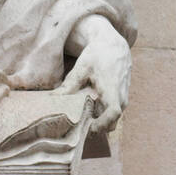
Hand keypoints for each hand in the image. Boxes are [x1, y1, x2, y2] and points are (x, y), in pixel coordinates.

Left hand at [59, 17, 131, 133]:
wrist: (114, 46)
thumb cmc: (97, 55)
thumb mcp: (82, 68)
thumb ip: (69, 85)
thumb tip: (51, 98)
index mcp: (113, 89)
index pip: (113, 113)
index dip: (102, 123)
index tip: (89, 127)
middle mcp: (121, 96)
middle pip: (113, 122)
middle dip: (98, 128)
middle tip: (79, 128)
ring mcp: (123, 98)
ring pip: (114, 120)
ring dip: (100, 123)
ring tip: (81, 121)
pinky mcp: (121, 98)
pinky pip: (113, 114)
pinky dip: (103, 117)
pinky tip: (88, 113)